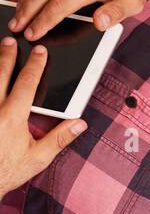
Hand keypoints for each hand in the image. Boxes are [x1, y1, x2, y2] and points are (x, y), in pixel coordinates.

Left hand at [0, 40, 86, 194]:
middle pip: (0, 73)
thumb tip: (79, 124)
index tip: (40, 52)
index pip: (26, 83)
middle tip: (10, 41)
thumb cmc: (7, 172)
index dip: (34, 65)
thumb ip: (58, 138)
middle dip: (7, 55)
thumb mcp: (37, 158)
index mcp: (13, 117)